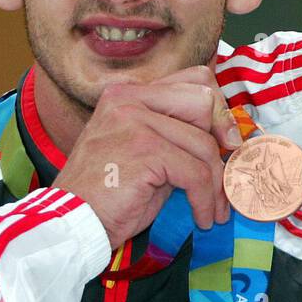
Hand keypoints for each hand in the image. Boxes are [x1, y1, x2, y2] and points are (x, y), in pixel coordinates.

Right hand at [53, 66, 244, 249]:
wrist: (73, 222)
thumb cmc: (110, 193)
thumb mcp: (146, 151)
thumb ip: (176, 134)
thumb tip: (228, 135)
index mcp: (129, 94)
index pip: (195, 79)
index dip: (219, 110)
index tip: (228, 141)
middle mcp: (129, 99)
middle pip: (203, 101)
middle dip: (223, 139)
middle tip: (228, 173)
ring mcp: (134, 122)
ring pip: (203, 144)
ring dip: (217, 184)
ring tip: (216, 209)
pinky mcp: (143, 150)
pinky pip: (195, 172)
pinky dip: (205, 200)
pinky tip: (202, 217)